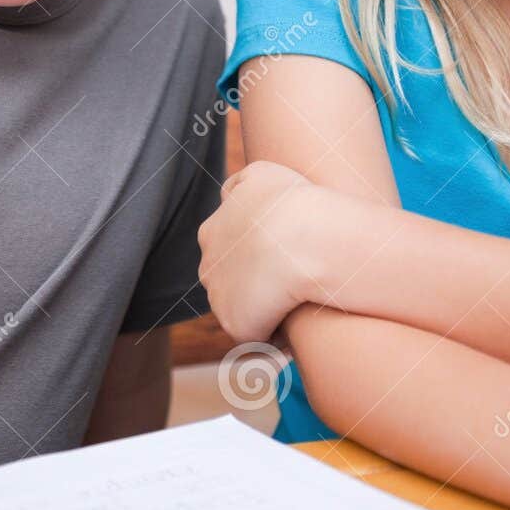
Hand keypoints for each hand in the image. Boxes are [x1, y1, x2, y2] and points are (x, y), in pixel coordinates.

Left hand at [198, 159, 328, 343]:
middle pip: (234, 282)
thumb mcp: (261, 174)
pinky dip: (278, 332)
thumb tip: (231, 198)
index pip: (233, 251)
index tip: (289, 255)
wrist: (302, 238)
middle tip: (295, 281)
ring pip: (246, 309)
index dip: (263, 255)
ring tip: (301, 302)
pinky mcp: (235, 325)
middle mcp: (208, 266)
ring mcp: (218, 298)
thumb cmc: (292, 201)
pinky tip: (300, 319)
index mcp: (211, 233)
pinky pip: (259, 335)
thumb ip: (240, 187)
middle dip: (259, 284)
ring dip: (268, 309)